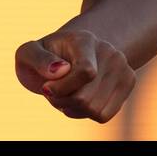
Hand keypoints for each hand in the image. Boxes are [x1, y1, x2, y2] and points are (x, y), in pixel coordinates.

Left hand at [15, 29, 135, 122]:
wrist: (70, 53)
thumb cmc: (44, 55)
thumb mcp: (28, 53)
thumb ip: (37, 58)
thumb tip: (60, 70)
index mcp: (84, 40)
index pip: (86, 72)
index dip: (63, 88)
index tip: (46, 87)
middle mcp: (108, 51)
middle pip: (87, 97)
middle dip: (62, 101)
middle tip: (51, 92)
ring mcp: (122, 67)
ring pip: (95, 110)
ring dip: (72, 109)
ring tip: (64, 95)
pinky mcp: (127, 83)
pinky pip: (104, 115)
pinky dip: (86, 114)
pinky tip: (78, 100)